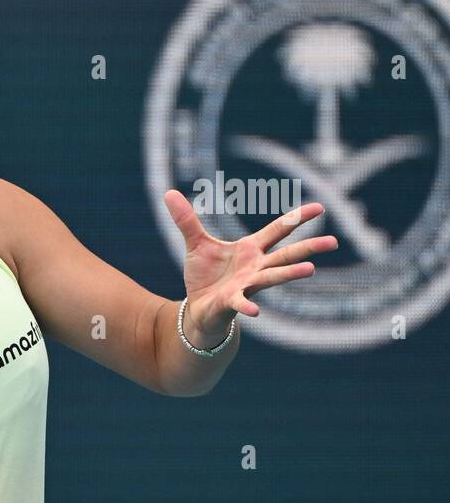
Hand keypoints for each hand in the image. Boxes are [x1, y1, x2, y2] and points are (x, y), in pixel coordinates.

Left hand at [162, 190, 338, 343]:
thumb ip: (186, 220)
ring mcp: (247, 286)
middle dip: (308, 248)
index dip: (296, 218)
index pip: (278, 231)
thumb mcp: (195, 244)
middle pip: (285, 255)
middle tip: (333, 242)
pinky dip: (248, 305)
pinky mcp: (231, 302)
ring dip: (290, 273)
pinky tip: (256, 310)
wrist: (198, 308)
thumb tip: (168, 193)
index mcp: (251, 250)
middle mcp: (255, 268)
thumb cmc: (205, 276)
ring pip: (272, 277)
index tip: (320, 207)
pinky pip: (241, 303)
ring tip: (310, 270)